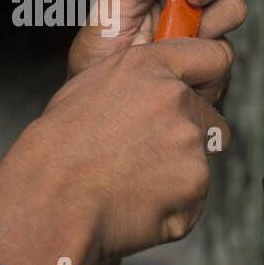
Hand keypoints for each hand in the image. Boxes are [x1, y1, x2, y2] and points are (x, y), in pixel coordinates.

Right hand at [0, 36, 233, 263]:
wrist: (50, 201)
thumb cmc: (56, 151)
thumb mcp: (89, 89)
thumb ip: (137, 82)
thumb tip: (156, 91)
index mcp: (148, 68)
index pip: (213, 57)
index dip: (209, 79)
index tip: (202, 93)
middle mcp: (175, 100)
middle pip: (210, 120)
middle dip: (187, 139)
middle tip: (143, 158)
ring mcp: (189, 144)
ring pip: (200, 162)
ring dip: (176, 175)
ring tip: (129, 184)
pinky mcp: (195, 187)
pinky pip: (193, 199)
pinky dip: (171, 207)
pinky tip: (134, 204)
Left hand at [67, 0, 246, 106]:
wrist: (93, 100)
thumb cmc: (97, 52)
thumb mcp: (113, 7)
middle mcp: (194, 10)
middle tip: (191, 2)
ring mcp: (203, 39)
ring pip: (232, 18)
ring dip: (205, 25)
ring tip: (168, 43)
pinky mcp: (209, 71)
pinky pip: (222, 61)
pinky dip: (200, 62)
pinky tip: (173, 69)